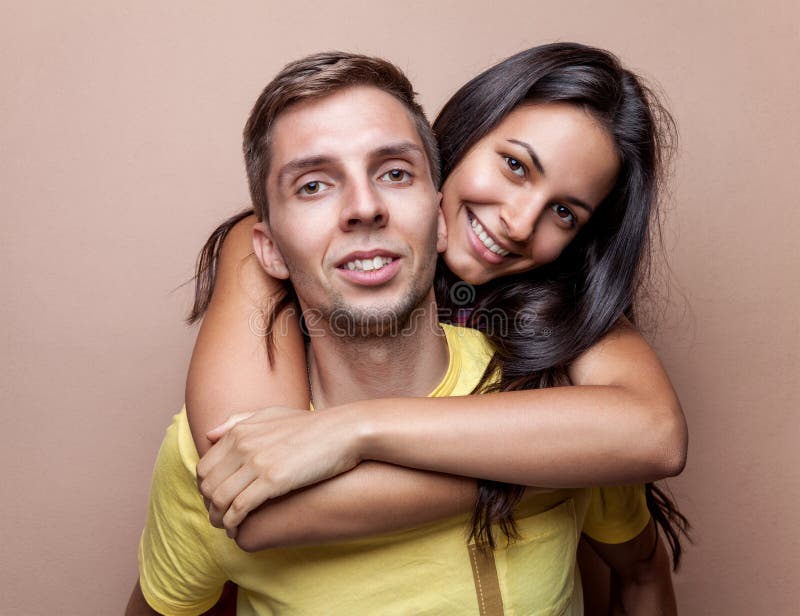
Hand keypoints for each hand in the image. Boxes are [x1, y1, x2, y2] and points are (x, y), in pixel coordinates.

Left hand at [196, 406, 360, 535]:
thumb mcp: (272, 415)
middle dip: (209, 506)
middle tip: (218, 518)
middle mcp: (243, 445)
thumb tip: (210, 435)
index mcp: (239, 431)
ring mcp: (257, 462)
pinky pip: (239, 507)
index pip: (203, 467)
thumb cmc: (311, 426)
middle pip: (208, 485)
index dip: (205, 489)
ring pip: (220, 499)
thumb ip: (238, 422)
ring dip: (218, 518)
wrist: (342, 432)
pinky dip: (233, 523)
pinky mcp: (273, 480)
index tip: (215, 500)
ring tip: (226, 527)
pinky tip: (237, 531)